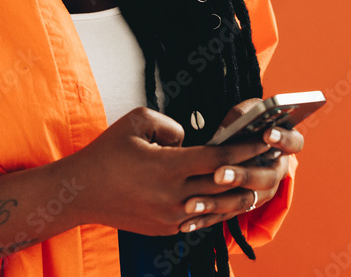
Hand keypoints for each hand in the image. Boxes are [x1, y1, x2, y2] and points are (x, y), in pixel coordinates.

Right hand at [64, 106, 274, 235]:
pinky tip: (227, 201)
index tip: (264, 140)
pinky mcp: (165, 229)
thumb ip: (169, 124)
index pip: (219, 157)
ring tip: (257, 182)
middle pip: (224, 185)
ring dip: (238, 195)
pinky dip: (216, 210)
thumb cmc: (106, 153)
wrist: (80, 193)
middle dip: (249, 170)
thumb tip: (189, 138)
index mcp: (169, 167)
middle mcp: (173, 195)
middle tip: (270, 159)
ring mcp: (171, 217)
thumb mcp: (135, 122)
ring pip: (217, 208)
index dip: (244, 147)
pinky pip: (200, 220)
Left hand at [176, 98, 303, 233]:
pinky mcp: (243, 207)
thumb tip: (234, 123)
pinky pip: (226, 216)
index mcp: (283, 146)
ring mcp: (262, 193)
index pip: (293, 143)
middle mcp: (276, 172)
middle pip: (266, 177)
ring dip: (217, 203)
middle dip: (242, 176)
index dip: (282, 139)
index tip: (267, 134)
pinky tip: (187, 223)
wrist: (240, 149)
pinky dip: (206, 219)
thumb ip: (243, 115)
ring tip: (192, 203)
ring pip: (244, 201)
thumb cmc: (244, 126)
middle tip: (218, 174)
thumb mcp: (245, 114)